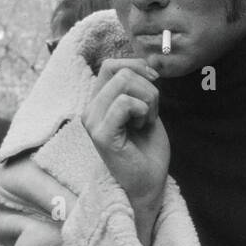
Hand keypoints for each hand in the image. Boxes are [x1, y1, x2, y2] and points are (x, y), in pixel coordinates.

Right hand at [82, 58, 169, 233]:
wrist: (149, 182)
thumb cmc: (147, 149)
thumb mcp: (145, 109)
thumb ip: (139, 86)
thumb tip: (146, 62)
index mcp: (98, 102)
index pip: (110, 64)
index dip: (137, 66)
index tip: (155, 81)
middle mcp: (90, 109)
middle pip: (119, 70)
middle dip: (147, 86)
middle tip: (151, 112)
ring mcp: (93, 121)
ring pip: (124, 82)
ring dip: (148, 99)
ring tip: (146, 121)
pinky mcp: (101, 134)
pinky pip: (125, 103)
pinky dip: (144, 111)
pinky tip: (142, 128)